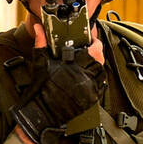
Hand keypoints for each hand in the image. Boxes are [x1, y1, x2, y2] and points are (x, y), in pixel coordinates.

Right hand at [11, 22, 105, 143]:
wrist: (41, 114)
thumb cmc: (40, 91)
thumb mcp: (40, 64)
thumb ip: (42, 44)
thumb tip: (40, 29)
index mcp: (72, 64)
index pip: (93, 48)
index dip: (94, 40)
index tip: (92, 36)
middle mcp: (83, 75)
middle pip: (100, 58)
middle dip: (96, 51)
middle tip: (90, 48)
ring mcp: (89, 87)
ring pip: (102, 70)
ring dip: (98, 64)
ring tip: (89, 62)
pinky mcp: (91, 98)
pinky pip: (101, 85)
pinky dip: (97, 78)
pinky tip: (89, 76)